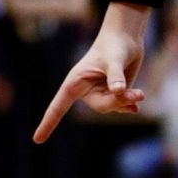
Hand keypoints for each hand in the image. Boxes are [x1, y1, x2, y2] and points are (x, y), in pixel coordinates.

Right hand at [34, 2, 149, 142]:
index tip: (37, 140)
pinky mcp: (113, 91)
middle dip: (117, 103)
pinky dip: (129, 103)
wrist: (127, 37)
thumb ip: (115, 76)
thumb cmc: (114, 45)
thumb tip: (118, 91)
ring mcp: (100, 91)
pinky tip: (137, 101)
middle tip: (136, 95)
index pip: (58, 107)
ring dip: (127, 101)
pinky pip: (120, 104)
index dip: (48, 123)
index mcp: (75, 82)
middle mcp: (85, 89)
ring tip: (140, 94)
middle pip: (100, 107)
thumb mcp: (114, 59)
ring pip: (112, 106)